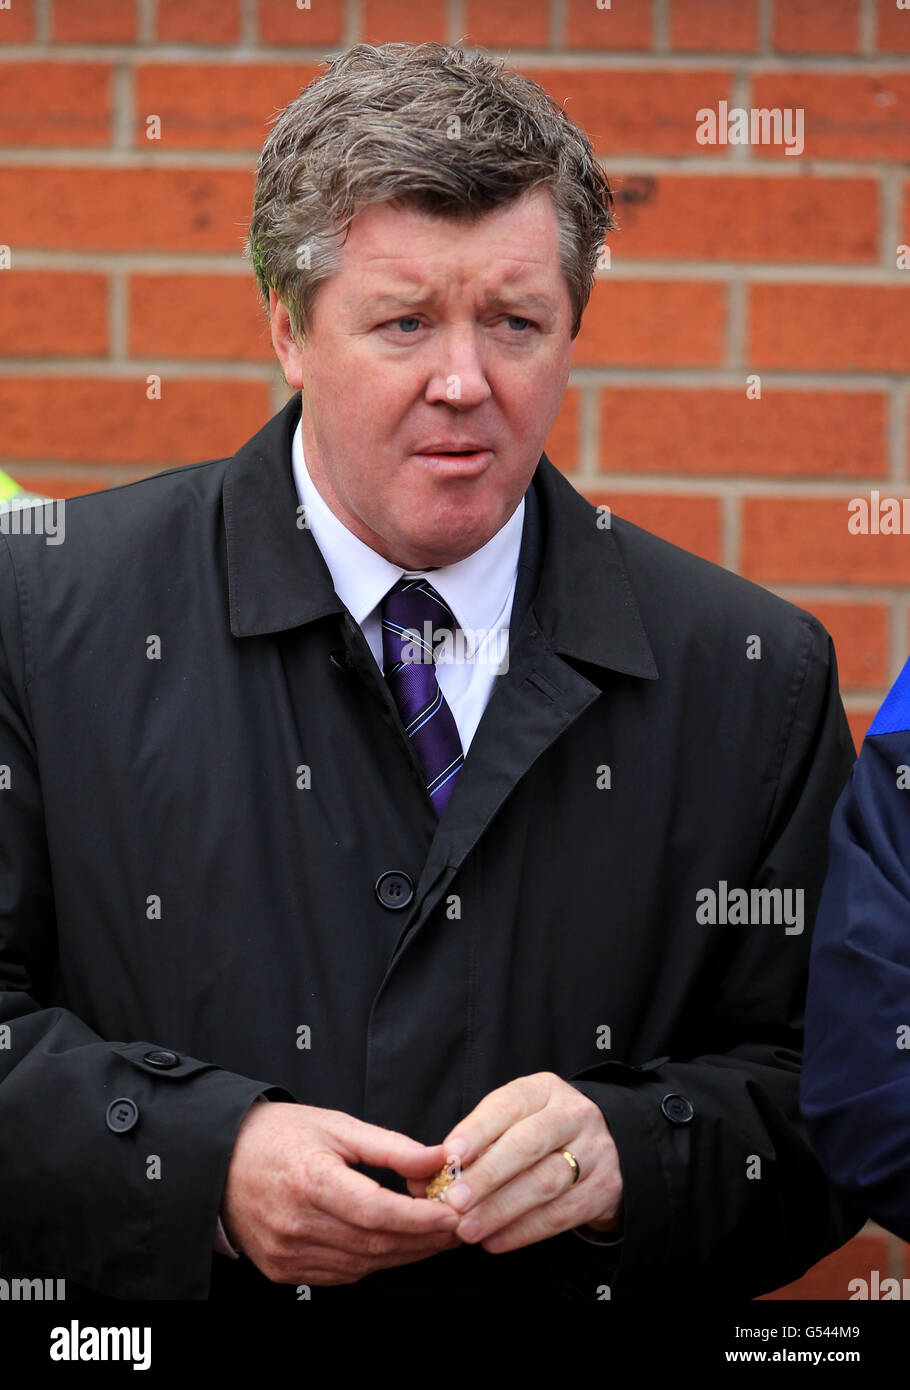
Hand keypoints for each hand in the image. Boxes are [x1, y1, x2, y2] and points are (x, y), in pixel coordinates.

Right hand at [221, 1102, 462, 1284]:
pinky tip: (395, 1246)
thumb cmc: (278, 1136)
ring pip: (363, 1265)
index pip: (376, 1211)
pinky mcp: (283, 1270)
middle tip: (459, 1226)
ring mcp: (287, 1253)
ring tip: (436, 1236)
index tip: (453, 1214)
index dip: (420, 1218)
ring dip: (406, 1254)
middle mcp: (296, 1222)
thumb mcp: (336, 1125)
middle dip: (424, 1239)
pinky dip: (375, 1262)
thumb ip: (390, 1147)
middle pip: (374, 1243)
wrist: (221, 1160)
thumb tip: (437, 1159)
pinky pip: (342, 1275)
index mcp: (309, 1179)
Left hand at [407, 1072, 622, 1252]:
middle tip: (454, 1200)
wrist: (608, 1149)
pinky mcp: (604, 1189)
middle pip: (528, 1143)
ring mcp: (595, 1152)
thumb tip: (429, 1173)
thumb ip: (480, 1141)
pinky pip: (561, 1214)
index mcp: (545, 1090)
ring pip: (545, 1182)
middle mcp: (574, 1115)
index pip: (508, 1105)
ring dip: (501, 1209)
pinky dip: (524, 1230)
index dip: (477, 1130)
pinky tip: (495, 1240)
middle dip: (487, 1174)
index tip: (449, 1154)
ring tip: (467, 1228)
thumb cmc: (542, 1134)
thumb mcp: (517, 1120)